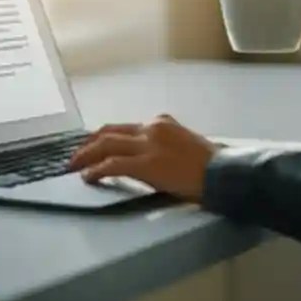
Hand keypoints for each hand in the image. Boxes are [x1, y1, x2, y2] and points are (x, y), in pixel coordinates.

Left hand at [68, 115, 220, 201]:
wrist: (226, 174)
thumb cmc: (212, 166)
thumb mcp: (186, 145)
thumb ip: (165, 146)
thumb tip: (151, 159)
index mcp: (161, 123)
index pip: (125, 128)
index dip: (104, 137)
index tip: (94, 146)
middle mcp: (151, 129)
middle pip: (109, 132)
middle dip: (88, 144)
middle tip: (75, 157)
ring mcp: (148, 145)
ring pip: (105, 144)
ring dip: (85, 156)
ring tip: (74, 167)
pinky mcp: (146, 164)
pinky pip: (112, 165)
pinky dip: (96, 170)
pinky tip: (88, 177)